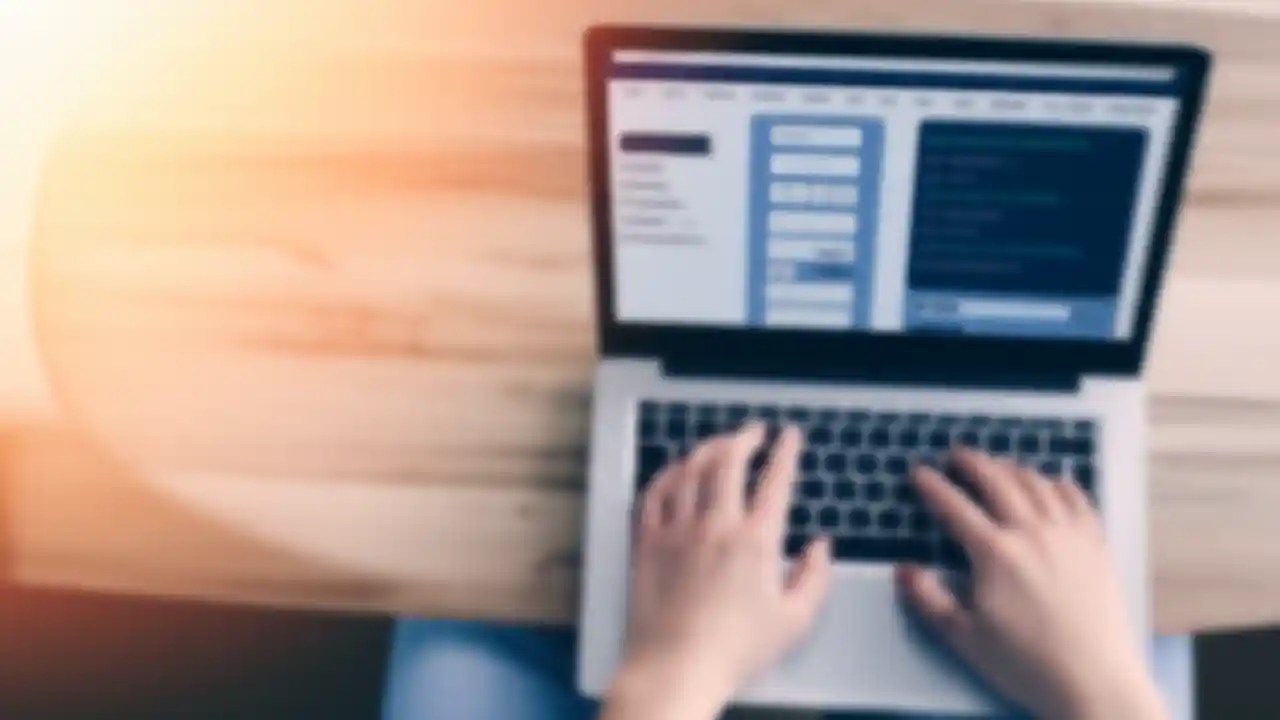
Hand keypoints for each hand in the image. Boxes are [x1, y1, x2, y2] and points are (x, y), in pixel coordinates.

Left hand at [604, 424, 832, 719]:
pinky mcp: (647, 543)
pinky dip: (666, 475)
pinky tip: (674, 471)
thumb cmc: (736, 651)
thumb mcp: (795, 621)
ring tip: (719, 442)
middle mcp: (715, 525)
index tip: (790, 436)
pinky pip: (653, 494)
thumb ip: (815, 577)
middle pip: (728, 461)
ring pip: (689, 470)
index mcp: (756, 541)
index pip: (775, 481)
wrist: (677, 668)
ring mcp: (677, 531)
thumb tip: (821, 546)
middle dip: (745, 437)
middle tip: (754, 431)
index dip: (786, 452)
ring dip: (707, 448)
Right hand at [899, 449, 1164, 719]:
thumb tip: (904, 569)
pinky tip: (1053, 481)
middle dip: (973, 463)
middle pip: (997, 482)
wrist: (1093, 681)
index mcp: (994, 553)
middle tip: (957, 455)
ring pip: (1037, 484)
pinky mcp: (1096, 545)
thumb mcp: (964, 637)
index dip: (933, 486)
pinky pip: (1078, 500)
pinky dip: (1061, 484)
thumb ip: (929, 600)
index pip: (955, 507)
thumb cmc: (1024, 663)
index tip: (919, 472)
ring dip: (1012, 468)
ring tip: (998, 465)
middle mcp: (1031, 532)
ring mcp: (1068, 535)